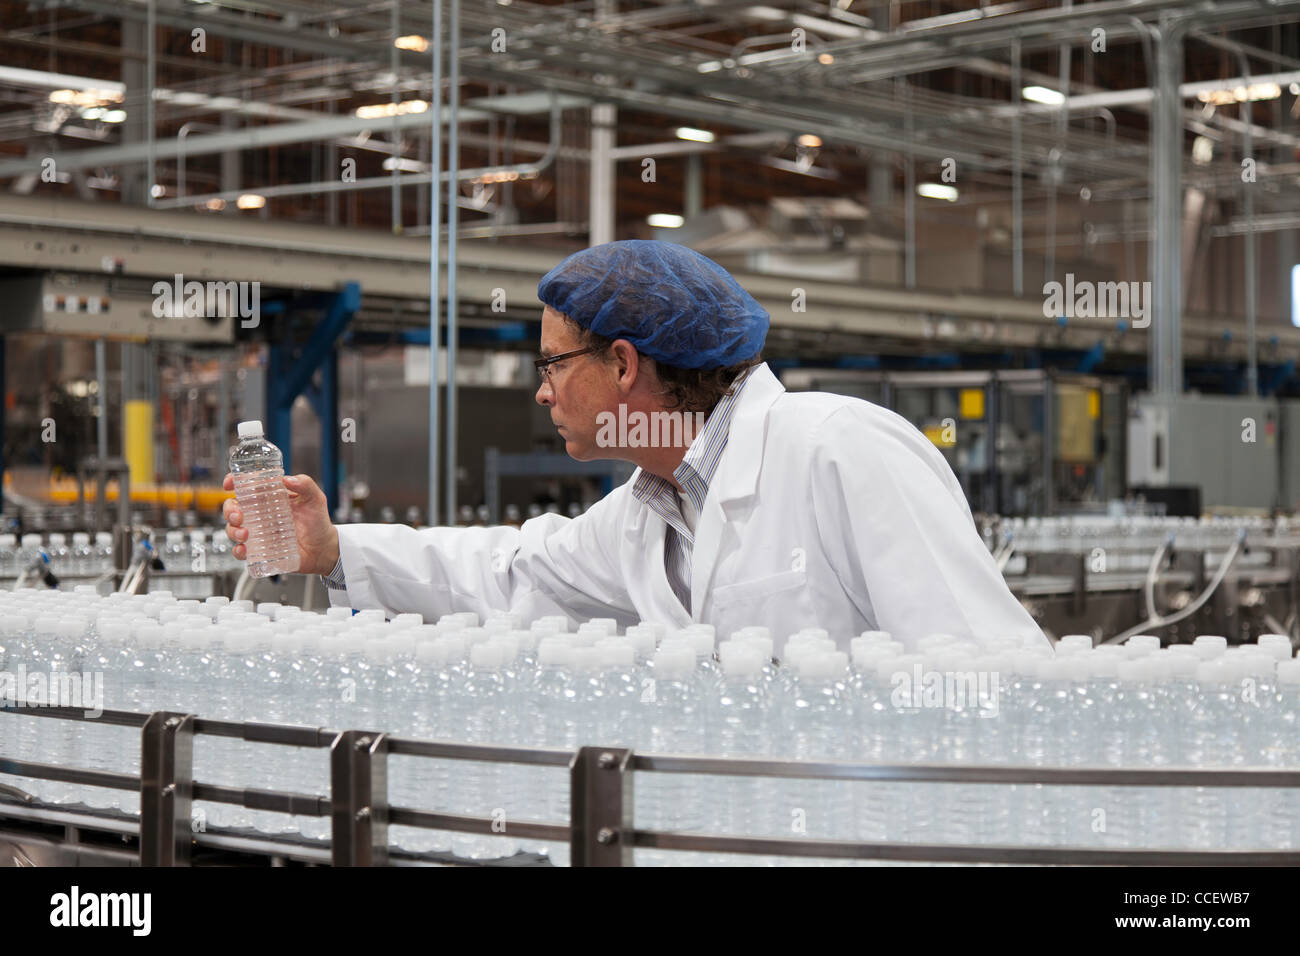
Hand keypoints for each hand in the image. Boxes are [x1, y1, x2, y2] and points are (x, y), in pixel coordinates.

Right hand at [222, 472, 340, 576]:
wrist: (324, 549)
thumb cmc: (318, 522)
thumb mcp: (315, 499)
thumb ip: (306, 485)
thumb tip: (288, 478)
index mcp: (270, 498)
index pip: (247, 486)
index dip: (234, 482)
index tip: (229, 484)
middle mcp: (261, 514)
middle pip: (233, 508)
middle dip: (230, 511)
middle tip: (240, 517)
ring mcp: (259, 532)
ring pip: (233, 529)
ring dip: (233, 531)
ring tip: (245, 534)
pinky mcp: (260, 549)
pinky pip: (241, 550)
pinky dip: (238, 550)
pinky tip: (244, 549)